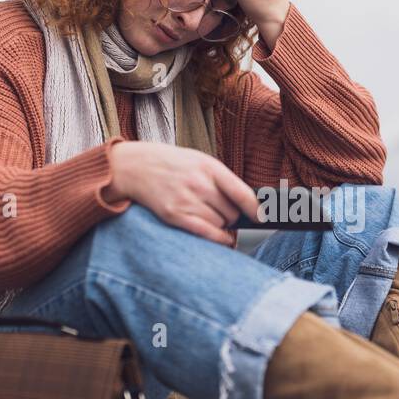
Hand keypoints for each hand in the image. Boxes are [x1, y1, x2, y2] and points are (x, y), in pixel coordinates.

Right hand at [105, 141, 260, 245]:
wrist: (135, 166)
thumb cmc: (172, 164)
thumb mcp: (200, 161)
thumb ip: (222, 179)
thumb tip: (249, 204)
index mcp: (209, 166)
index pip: (242, 193)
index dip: (256, 209)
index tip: (263, 217)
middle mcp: (199, 184)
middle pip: (232, 212)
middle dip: (233, 216)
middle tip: (226, 212)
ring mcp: (186, 201)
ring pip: (220, 224)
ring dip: (222, 225)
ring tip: (211, 216)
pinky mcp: (174, 216)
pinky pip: (206, 233)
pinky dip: (218, 238)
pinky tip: (223, 238)